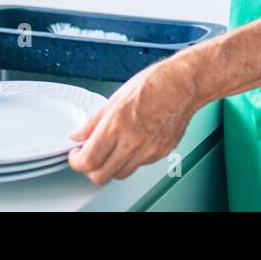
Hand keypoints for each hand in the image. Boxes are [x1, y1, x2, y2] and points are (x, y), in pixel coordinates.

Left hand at [66, 58, 197, 184]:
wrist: (185, 84)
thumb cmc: (155, 83)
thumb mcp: (116, 97)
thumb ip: (94, 122)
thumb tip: (78, 135)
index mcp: (117, 125)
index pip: (88, 161)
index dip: (76, 162)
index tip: (76, 155)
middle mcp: (133, 142)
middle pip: (101, 176)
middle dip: (91, 170)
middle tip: (89, 157)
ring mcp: (149, 150)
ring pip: (120, 174)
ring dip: (111, 166)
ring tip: (111, 149)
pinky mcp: (161, 153)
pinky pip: (139, 164)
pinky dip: (131, 158)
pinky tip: (133, 141)